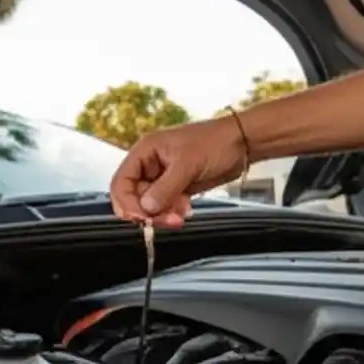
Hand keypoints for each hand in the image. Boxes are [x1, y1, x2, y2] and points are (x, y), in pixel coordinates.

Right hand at [109, 117, 245, 227]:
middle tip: (166, 220)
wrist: (242, 144)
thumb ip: (165, 188)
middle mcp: (150, 165)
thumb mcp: (188, 164)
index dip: (126, 202)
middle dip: (148, 212)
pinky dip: (172, 213)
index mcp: (145, 151)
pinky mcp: (176, 188)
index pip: (121, 181)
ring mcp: (163, 177)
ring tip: (180, 215)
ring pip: (150, 205)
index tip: (140, 218)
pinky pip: (165, 206)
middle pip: (134, 197)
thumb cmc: (215, 143)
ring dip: (162, 215)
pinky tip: (186, 211)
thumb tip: (146, 208)